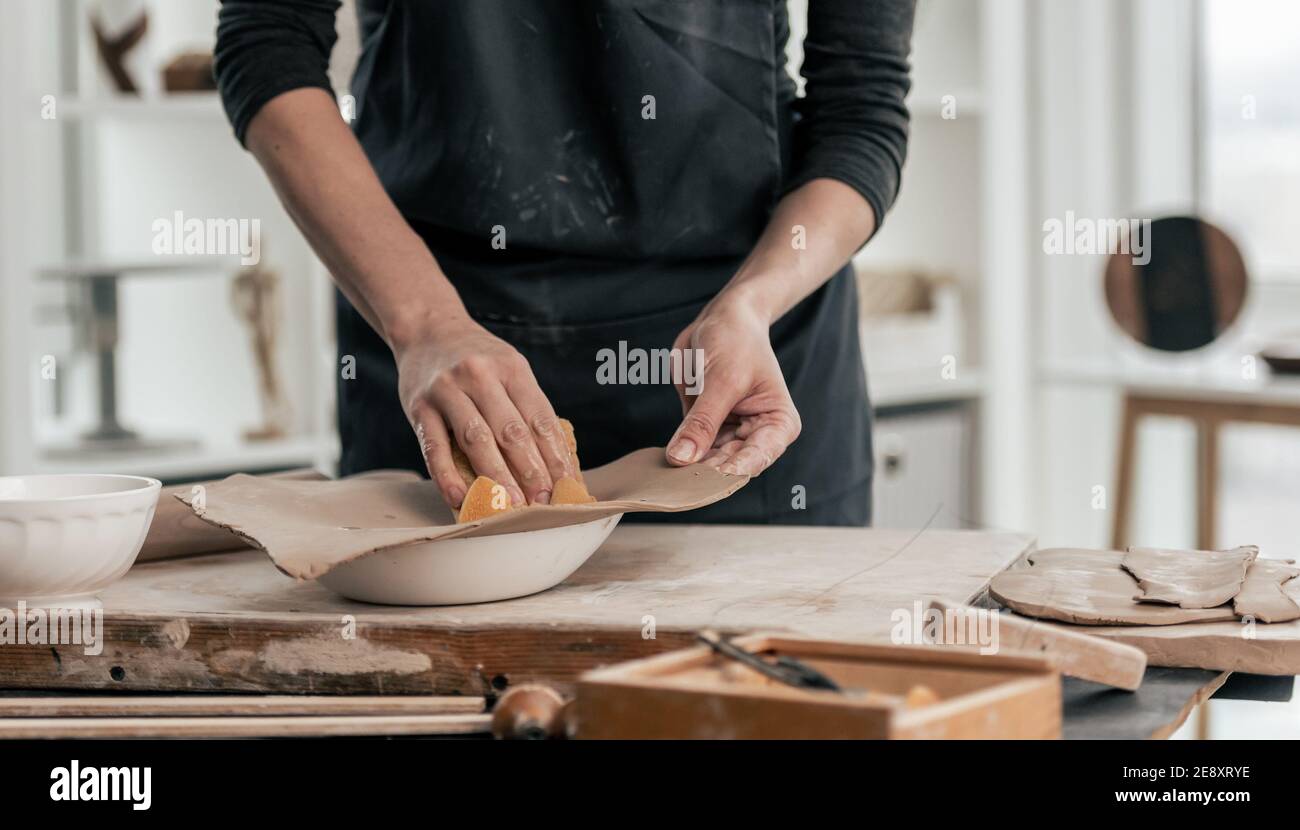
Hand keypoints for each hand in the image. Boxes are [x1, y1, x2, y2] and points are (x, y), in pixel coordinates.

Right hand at [393, 315, 575, 508]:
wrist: (427, 329)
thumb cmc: (478, 360)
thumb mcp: (509, 368)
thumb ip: (527, 408)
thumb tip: (555, 462)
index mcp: (512, 368)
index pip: (540, 419)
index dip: (556, 456)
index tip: (567, 486)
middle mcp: (481, 376)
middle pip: (512, 431)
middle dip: (531, 471)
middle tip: (544, 502)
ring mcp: (447, 390)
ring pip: (477, 439)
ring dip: (497, 476)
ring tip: (511, 505)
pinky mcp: (419, 407)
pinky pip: (435, 447)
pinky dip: (448, 476)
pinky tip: (460, 497)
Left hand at [666, 295, 800, 475]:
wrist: (725, 319)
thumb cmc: (737, 342)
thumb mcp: (722, 380)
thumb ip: (702, 421)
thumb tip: (681, 458)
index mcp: (779, 424)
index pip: (757, 457)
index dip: (732, 471)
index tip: (708, 479)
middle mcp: (758, 435)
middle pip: (732, 465)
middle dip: (707, 473)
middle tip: (680, 481)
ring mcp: (730, 433)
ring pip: (709, 462)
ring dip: (689, 468)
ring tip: (668, 476)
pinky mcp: (706, 427)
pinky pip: (692, 448)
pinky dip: (679, 454)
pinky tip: (663, 464)